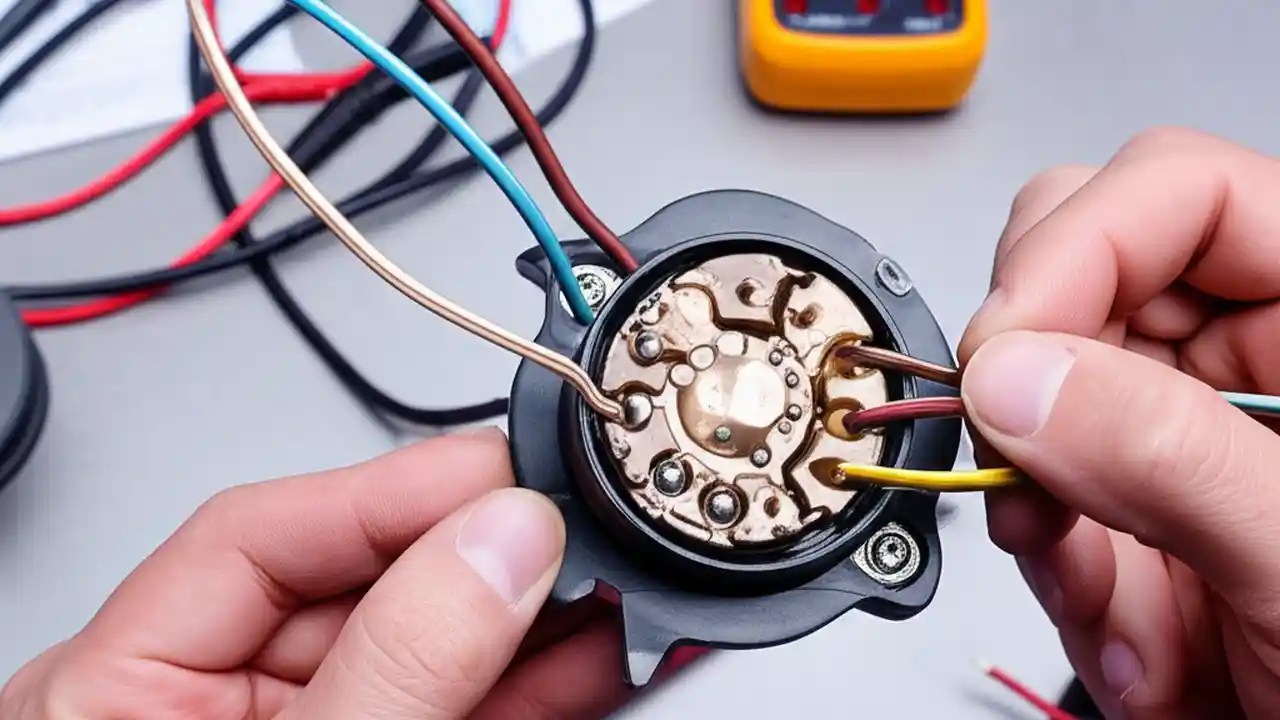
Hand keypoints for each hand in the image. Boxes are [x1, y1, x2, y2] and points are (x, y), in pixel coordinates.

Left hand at [0, 429, 664, 718]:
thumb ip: (394, 666)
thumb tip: (501, 544)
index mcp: (117, 691)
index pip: (260, 531)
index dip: (396, 488)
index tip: (506, 476)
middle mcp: (212, 705)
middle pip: (368, 583)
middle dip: (492, 556)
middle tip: (585, 529)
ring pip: (439, 650)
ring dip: (540, 618)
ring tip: (621, 589)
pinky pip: (471, 711)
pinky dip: (544, 686)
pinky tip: (604, 653)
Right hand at [958, 128, 1279, 718]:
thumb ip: (1174, 461)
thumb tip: (1018, 376)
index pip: (1181, 195)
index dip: (1076, 249)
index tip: (1003, 352)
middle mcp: (1256, 365)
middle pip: (1085, 275)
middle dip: (1032, 381)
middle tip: (1026, 458)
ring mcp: (1188, 438)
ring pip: (1035, 400)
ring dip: (1043, 508)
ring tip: (1110, 598)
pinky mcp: (1139, 512)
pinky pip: (1039, 500)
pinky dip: (1057, 574)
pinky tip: (1134, 637)